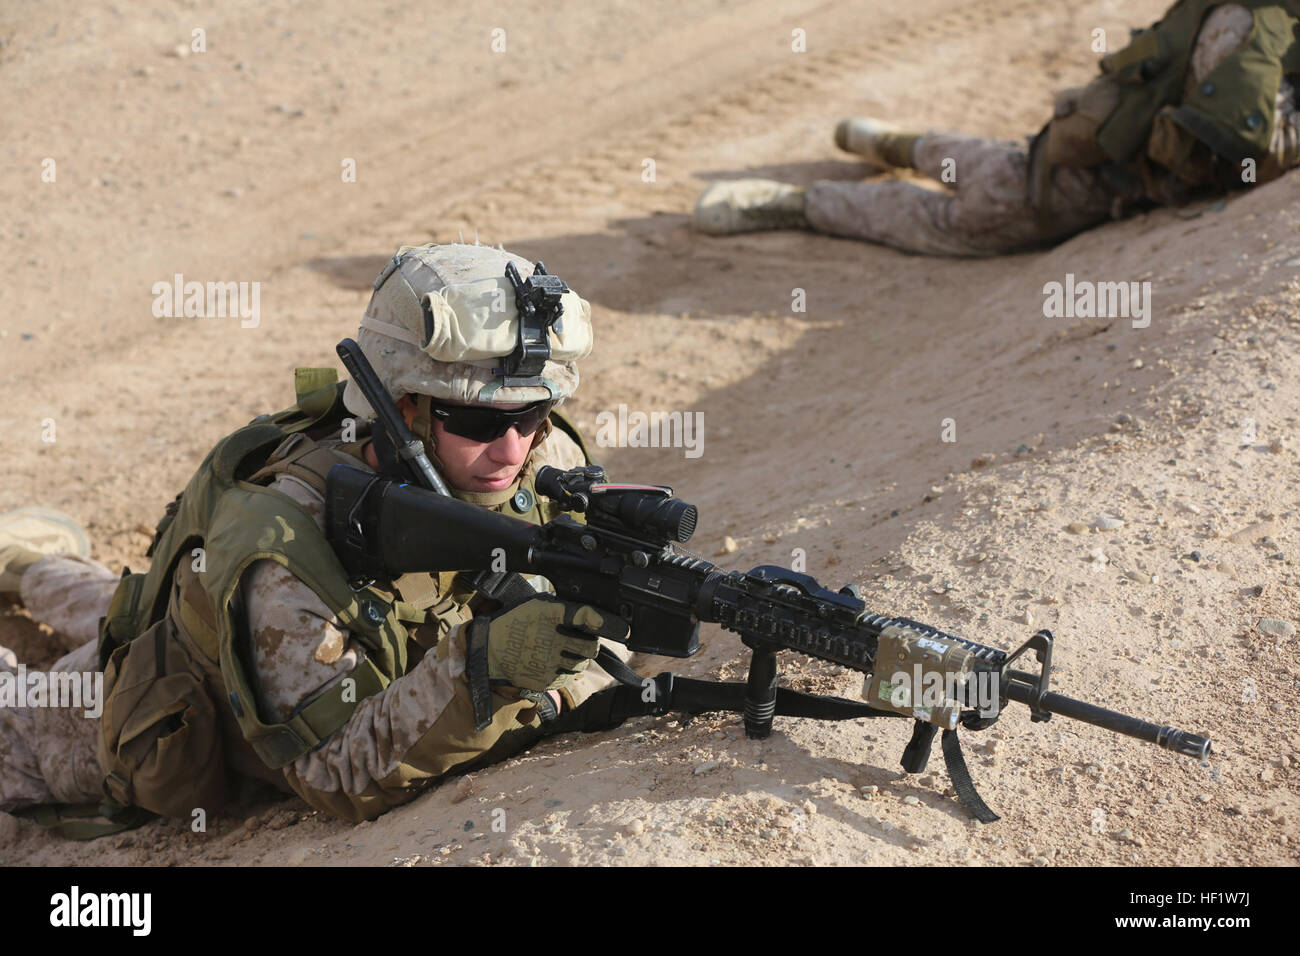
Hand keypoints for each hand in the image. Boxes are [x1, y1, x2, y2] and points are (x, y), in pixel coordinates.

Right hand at [486, 596, 628, 691]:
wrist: (488, 651)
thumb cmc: (515, 623)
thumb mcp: (537, 605)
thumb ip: (563, 609)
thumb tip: (590, 615)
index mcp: (551, 615)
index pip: (587, 616)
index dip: (608, 623)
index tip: (625, 631)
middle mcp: (553, 639)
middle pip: (591, 647)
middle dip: (590, 644)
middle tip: (580, 639)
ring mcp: (549, 663)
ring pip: (581, 664)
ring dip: (579, 658)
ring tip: (563, 651)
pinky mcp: (545, 681)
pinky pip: (567, 676)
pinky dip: (565, 670)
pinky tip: (552, 661)